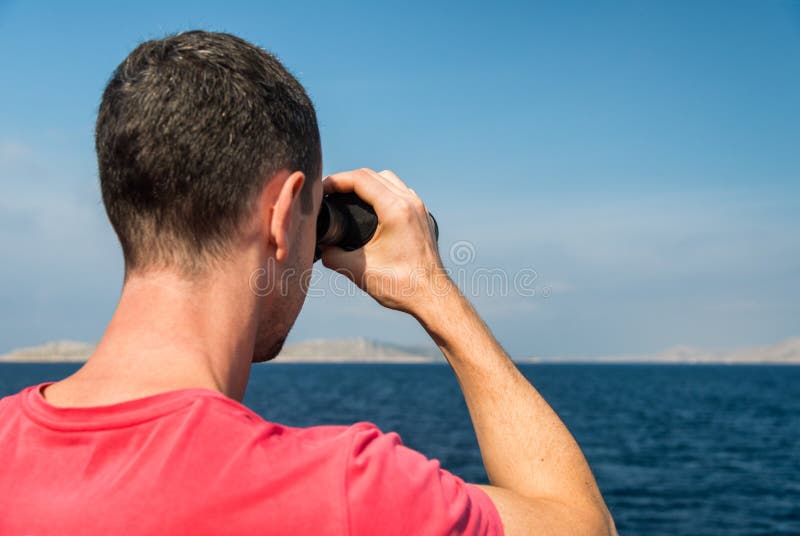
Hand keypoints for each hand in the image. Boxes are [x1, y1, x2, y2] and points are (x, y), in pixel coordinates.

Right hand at [320, 168, 452, 313]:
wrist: (432, 297)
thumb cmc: (400, 285)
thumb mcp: (357, 270)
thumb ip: (332, 255)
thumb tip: (321, 247)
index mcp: (395, 209)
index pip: (360, 179)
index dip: (335, 181)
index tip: (321, 190)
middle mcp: (410, 202)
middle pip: (373, 175)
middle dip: (348, 180)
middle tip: (329, 193)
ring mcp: (419, 208)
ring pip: (388, 180)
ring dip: (367, 183)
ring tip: (348, 198)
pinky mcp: (423, 217)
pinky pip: (400, 192)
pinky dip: (382, 192)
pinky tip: (371, 209)